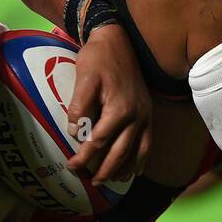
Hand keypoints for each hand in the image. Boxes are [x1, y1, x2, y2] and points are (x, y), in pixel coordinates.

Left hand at [66, 24, 152, 183]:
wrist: (119, 40)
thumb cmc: (98, 58)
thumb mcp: (84, 78)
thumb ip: (80, 106)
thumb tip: (76, 133)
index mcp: (119, 109)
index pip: (100, 142)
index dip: (85, 157)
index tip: (72, 166)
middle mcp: (136, 116)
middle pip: (120, 153)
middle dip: (104, 170)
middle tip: (90, 181)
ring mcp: (145, 115)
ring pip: (137, 152)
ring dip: (124, 169)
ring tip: (111, 181)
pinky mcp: (148, 112)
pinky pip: (148, 142)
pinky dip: (142, 159)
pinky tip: (136, 170)